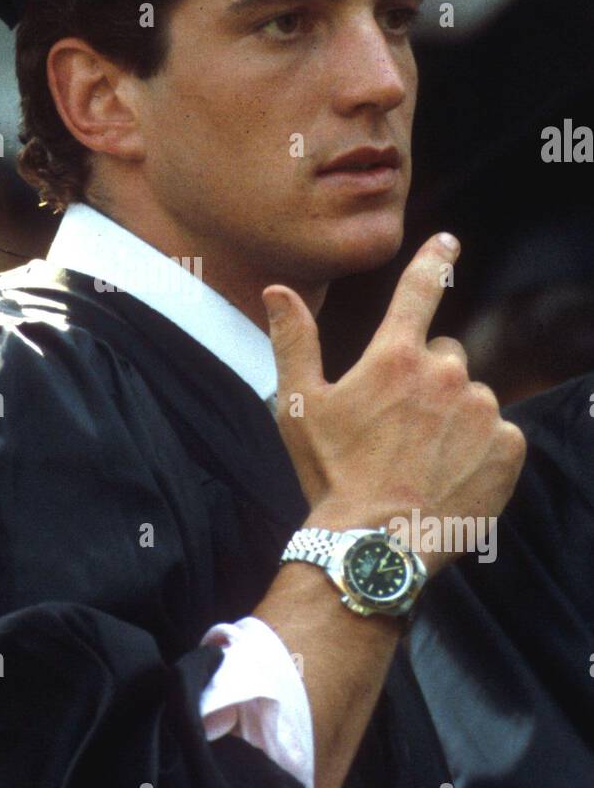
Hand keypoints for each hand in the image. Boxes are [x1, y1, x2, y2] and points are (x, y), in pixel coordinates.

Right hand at [262, 233, 525, 577]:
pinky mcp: (509, 447)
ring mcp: (483, 410)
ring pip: (471, 399)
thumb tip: (277, 289)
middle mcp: (447, 373)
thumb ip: (294, 340)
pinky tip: (448, 477)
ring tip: (420, 461)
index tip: (448, 241)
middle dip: (426, 381)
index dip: (434, 261)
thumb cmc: (331, 475)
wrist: (375, 546)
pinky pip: (499, 435)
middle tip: (397, 428)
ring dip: (453, 418)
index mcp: (396, 356)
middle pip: (445, 357)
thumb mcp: (298, 407)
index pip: (420, 291)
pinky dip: (479, 451)